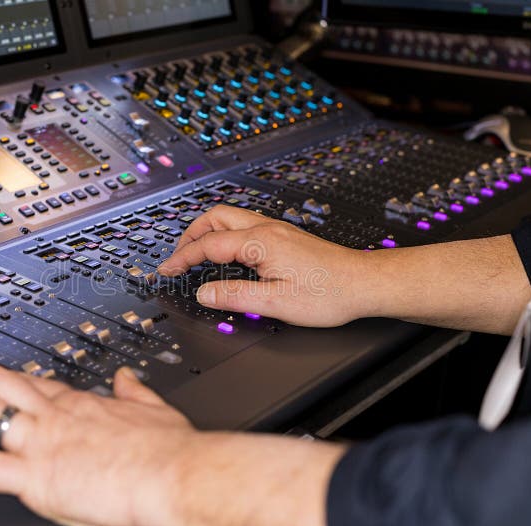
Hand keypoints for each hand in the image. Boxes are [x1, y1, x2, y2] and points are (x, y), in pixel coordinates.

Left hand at [0, 366, 194, 525]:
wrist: (180, 474)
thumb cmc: (173, 452)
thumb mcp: (155, 410)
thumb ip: (134, 391)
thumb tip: (126, 376)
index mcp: (82, 402)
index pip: (30, 383)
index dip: (3, 386)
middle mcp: (57, 414)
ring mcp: (43, 441)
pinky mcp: (37, 476)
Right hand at [158, 205, 371, 327]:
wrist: (364, 283)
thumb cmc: (330, 292)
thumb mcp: (276, 303)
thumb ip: (235, 296)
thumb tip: (205, 293)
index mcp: (260, 242)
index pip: (208, 245)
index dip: (182, 258)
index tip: (167, 270)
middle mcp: (267, 229)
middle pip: (215, 217)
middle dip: (190, 234)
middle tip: (177, 256)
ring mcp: (277, 229)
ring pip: (230, 217)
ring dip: (207, 231)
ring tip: (196, 252)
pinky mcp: (285, 236)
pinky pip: (244, 225)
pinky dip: (225, 234)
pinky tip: (227, 253)